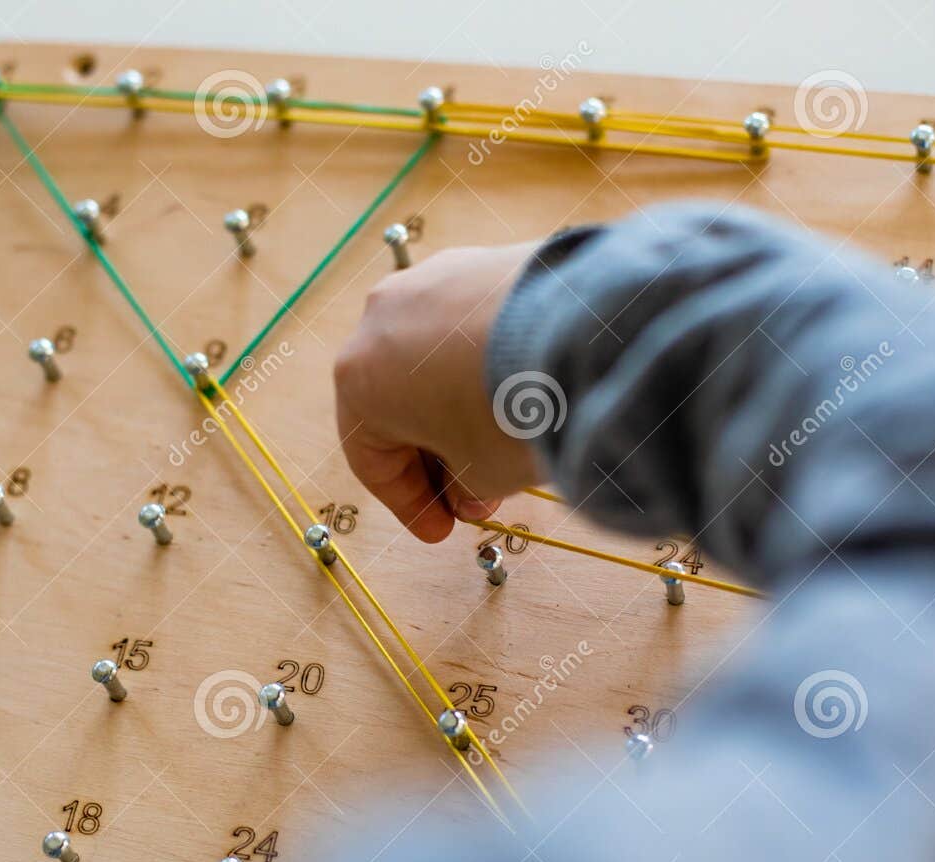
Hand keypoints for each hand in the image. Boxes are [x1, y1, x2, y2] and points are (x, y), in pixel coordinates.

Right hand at [333, 242, 545, 541]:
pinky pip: (468, 325)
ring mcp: (429, 280)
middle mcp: (379, 320)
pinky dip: (483, 361)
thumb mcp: (480, 476)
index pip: (371, 458)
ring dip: (457, 405)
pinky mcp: (478, 259)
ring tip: (502, 442)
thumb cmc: (508, 410)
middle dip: (436, 456)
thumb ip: (461, 488)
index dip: (409, 504)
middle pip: (398, 404)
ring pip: (432, 360)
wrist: (577, 331)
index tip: (443, 530)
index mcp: (357, 378)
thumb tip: (468, 488)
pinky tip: (520, 390)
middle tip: (475, 496)